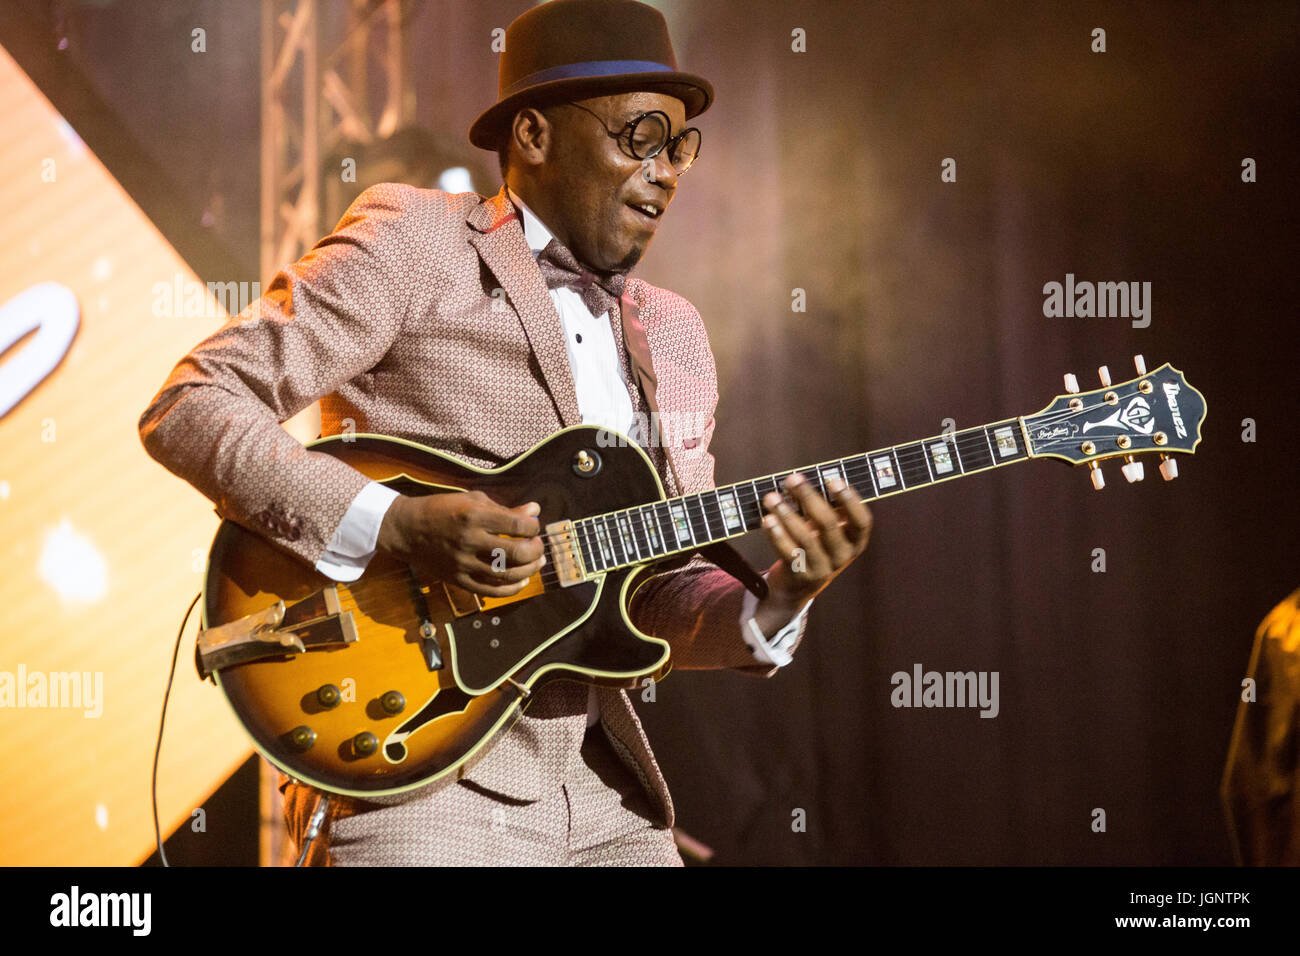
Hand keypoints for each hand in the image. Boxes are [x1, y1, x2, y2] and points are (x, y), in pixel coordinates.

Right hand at [377, 491, 545, 596]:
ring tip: (536, 562)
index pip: (518, 525)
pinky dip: (511, 588)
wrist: (407, 529)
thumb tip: (535, 510)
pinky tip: (522, 581)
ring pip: (507, 575)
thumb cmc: (442, 509)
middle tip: (538, 545)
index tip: (533, 525)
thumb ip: (505, 508)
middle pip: (517, 552)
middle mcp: (470, 541)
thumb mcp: (472, 500)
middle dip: (536, 550)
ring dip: (529, 570)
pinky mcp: (458, 580)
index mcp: (475, 516)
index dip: (533, 526)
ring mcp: (463, 563)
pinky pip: (490, 591)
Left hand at [759, 472, 871, 611]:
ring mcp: (822, 568)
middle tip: (793, 479)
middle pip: (829, 525)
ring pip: (806, 539)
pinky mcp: (801, 575)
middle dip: (810, 498)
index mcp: (855, 541)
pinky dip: (777, 535)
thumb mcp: (826, 529)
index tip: (835, 481)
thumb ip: (823, 507)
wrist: (798, 586)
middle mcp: (842, 556)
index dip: (851, 501)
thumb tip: (802, 481)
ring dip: (787, 515)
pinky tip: (767, 520)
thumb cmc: (815, 544)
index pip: (862, 521)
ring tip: (772, 498)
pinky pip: (788, 553)